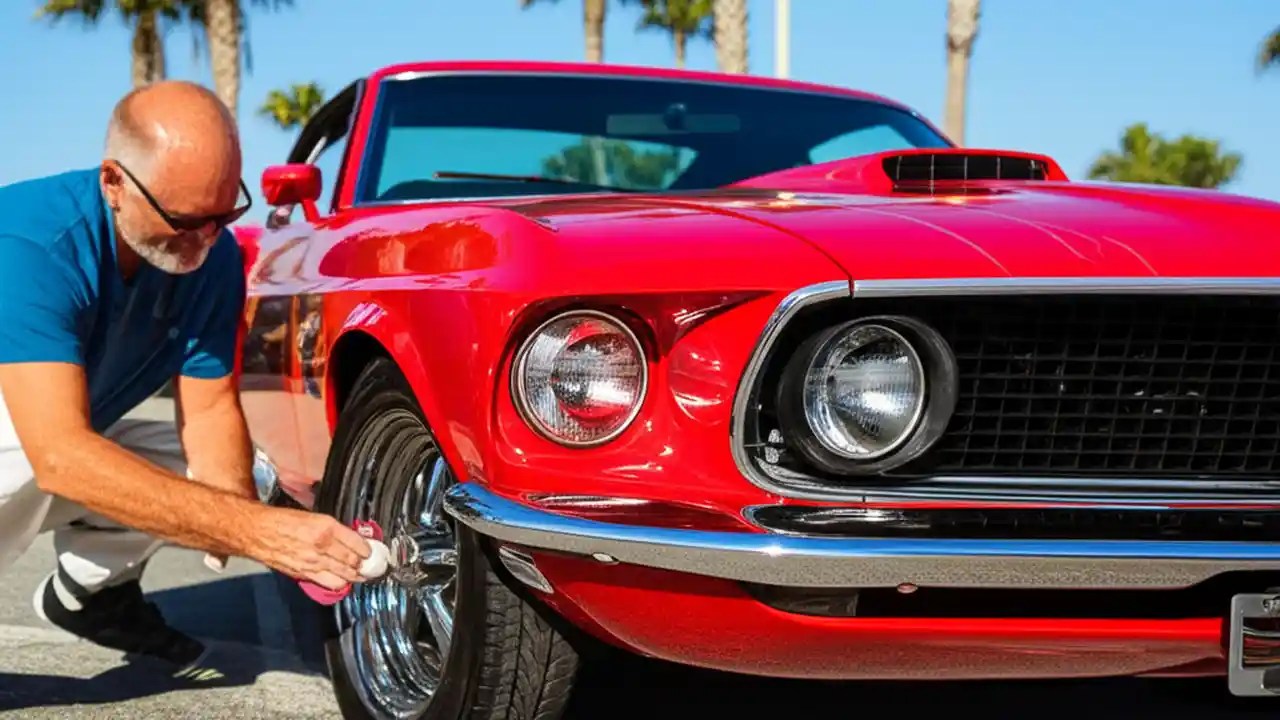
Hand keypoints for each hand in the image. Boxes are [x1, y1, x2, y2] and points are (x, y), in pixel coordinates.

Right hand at [245, 506, 371, 590]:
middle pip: (353, 563)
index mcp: (326, 528)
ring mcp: (312, 563)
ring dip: (354, 577)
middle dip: (365, 567)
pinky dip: (337, 583)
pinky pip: (326, 583)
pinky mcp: (303, 574)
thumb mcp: (314, 516)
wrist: (258, 531)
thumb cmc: (283, 520)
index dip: (368, 551)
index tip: (372, 552)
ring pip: (342, 577)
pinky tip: (341, 580)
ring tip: (359, 575)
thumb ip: (334, 530)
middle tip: (371, 567)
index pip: (357, 544)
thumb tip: (352, 538)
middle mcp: (321, 547)